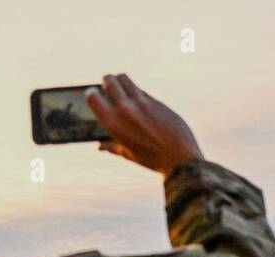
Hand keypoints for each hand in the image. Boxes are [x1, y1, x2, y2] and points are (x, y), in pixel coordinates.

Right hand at [86, 75, 202, 176]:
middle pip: (109, 80)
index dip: (92, 93)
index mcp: (112, 123)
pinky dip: (138, 94)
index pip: (92, 96)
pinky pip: (142, 91)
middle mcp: (125, 109)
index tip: (96, 94)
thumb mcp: (129, 154)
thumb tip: (100, 146)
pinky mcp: (158, 102)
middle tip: (109, 86)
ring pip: (125, 79)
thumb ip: (112, 147)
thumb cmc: (153, 160)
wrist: (182, 160)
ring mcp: (142, 103)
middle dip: (107, 81)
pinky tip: (141, 103)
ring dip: (121, 81)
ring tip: (123, 88)